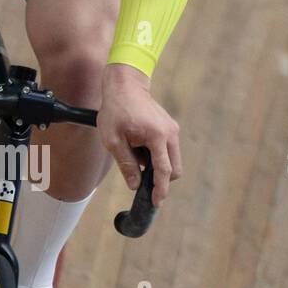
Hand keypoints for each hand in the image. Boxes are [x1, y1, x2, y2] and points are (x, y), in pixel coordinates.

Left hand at [98, 64, 181, 207]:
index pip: (164, 171)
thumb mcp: (113, 140)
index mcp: (157, 137)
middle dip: (161, 180)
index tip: (156, 202)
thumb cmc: (116, 110)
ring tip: (134, 155)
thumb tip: (135, 185)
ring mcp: (172, 129)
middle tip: (143, 184)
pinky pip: (168, 150)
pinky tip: (138, 147)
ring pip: (172, 160)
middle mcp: (170, 133)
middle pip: (174, 169)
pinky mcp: (170, 127)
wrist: (125, 85)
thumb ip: (126, 164)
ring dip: (157, 167)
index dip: (160, 190)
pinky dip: (157, 156)